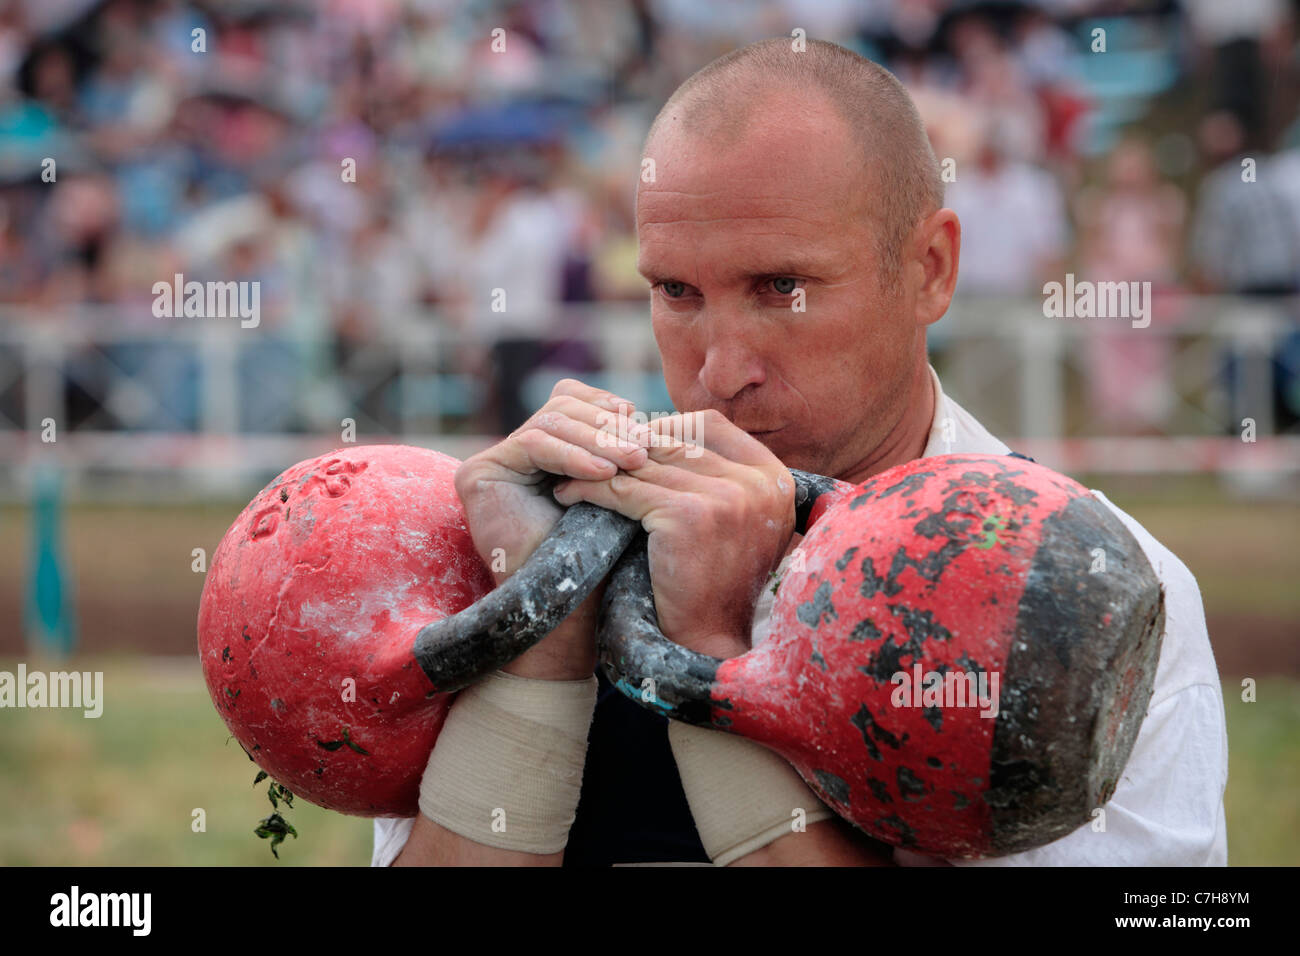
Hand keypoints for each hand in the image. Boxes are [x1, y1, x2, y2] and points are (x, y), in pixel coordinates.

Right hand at [453, 379, 649, 678]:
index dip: (608, 410)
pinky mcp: (478, 474)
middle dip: (608, 425)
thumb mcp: (616, 488)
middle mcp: (511, 453)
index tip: (647, 428)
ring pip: (550, 421)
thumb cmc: (604, 555)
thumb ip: (615, 446)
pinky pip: (532, 444)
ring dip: (598, 440)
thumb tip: (631, 405)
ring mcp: (491, 462)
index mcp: (543, 451)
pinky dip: (573, 456)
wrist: (574, 609)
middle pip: (562, 406)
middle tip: (646, 447)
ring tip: (634, 460)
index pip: (573, 402)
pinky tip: (604, 474)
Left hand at [552, 409, 794, 659]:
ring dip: (599, 464)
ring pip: (644, 463)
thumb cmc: (713, 584)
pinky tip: (567, 494)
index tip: (632, 447)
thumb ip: (714, 477)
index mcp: (773, 478)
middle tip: (585, 453)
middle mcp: (757, 482)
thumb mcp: (733, 522)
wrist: (709, 642)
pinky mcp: (687, 515)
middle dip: (625, 447)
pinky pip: (624, 490)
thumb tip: (660, 431)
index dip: (667, 429)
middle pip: (675, 441)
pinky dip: (589, 489)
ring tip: (567, 471)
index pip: (712, 426)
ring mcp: (726, 497)